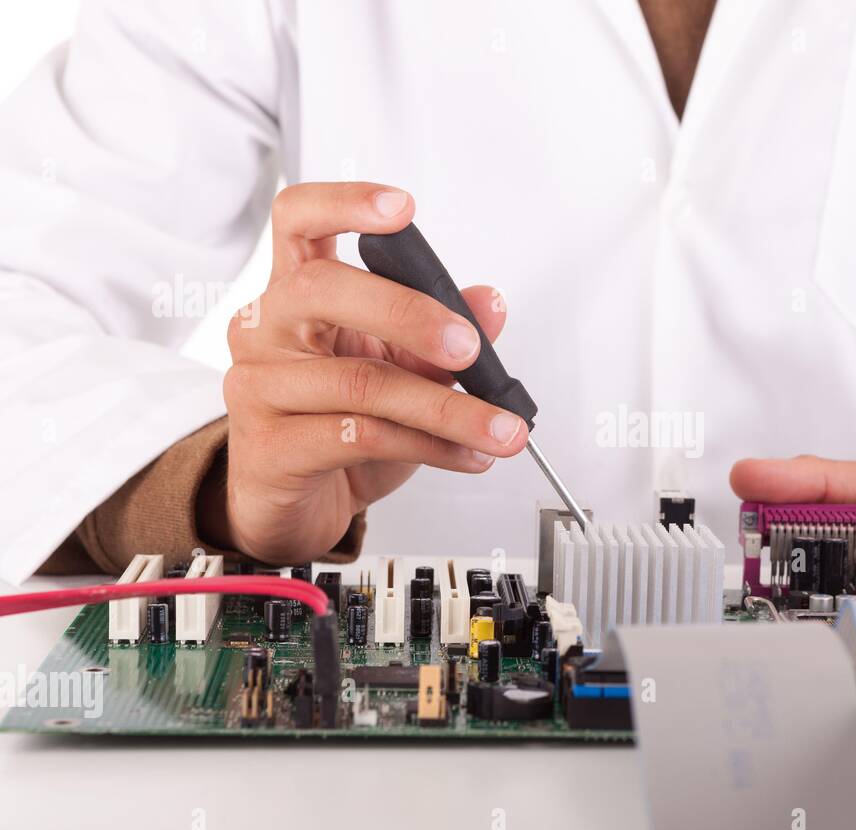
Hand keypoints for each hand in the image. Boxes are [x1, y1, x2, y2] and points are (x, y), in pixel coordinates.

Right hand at [201, 181, 528, 564]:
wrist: (298, 505)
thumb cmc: (340, 426)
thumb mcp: (402, 370)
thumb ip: (442, 333)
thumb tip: (490, 304)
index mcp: (297, 293)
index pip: (297, 220)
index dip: (344, 203)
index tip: (402, 208)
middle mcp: (266, 328)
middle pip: (324, 290)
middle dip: (409, 313)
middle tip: (470, 346)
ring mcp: (259, 387)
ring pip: (360, 383)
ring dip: (448, 409)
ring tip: (500, 428)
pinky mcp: (270, 447)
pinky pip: (359, 436)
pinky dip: (429, 446)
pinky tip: (466, 454)